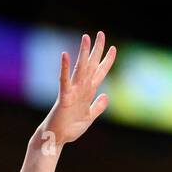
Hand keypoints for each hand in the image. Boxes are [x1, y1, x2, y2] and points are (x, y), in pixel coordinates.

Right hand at [37, 31, 115, 153]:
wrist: (57, 138)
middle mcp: (81, 89)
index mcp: (88, 93)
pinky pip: (64, 80)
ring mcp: (72, 91)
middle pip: (91, 65)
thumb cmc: (70, 128)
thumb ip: (98, 107)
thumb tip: (106, 96)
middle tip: (101, 33)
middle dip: (97, 50)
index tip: (113, 48)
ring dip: (83, 53)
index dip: (107, 61)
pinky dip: (65, 68)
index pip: (99, 73)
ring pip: (80, 69)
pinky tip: (65, 55)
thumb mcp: (89, 117)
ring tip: (86, 37)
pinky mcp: (64, 97)